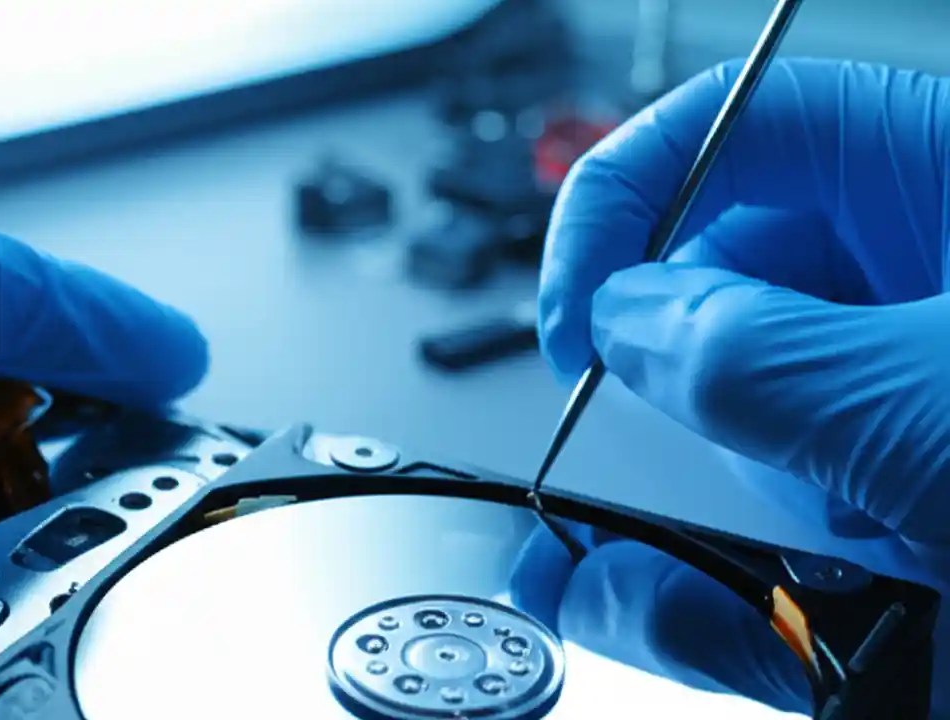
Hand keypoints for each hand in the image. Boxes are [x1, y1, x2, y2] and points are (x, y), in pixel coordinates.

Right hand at [515, 58, 949, 714]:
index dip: (635, 195)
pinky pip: (744, 556)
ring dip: (670, 515)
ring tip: (679, 570)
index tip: (582, 309)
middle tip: (647, 445)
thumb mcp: (945, 407)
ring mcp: (893, 435)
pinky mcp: (883, 541)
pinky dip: (685, 596)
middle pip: (713, 299)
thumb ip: (762, 351)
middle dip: (659, 386)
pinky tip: (663, 609)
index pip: (746, 129)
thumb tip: (633, 318)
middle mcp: (912, 311)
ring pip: (721, 443)